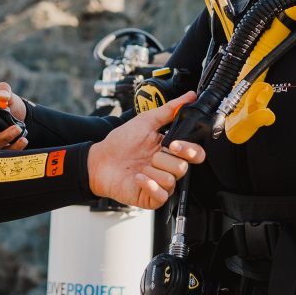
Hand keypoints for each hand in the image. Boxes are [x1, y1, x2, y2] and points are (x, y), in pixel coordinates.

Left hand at [88, 92, 205, 208]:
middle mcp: (168, 168)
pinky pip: (161, 195)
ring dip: (153, 171)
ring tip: (140, 167)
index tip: (172, 144)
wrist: (100, 160)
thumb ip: (169, 110)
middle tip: (150, 156)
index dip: (189, 150)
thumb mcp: (146, 121)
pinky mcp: (151, 197)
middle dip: (164, 159)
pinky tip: (138, 177)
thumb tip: (189, 96)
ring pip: (171, 180)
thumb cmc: (121, 142)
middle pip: (183, 167)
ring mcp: (160, 184)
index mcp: (171, 151)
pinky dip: (150, 185)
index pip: (195, 154)